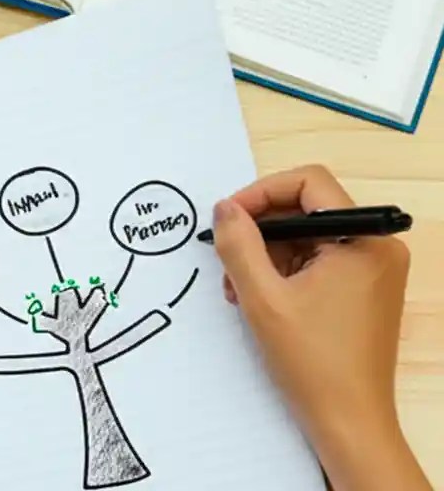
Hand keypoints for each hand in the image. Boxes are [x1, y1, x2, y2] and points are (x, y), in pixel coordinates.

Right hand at [212, 165, 431, 490]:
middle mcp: (378, 247)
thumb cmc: (313, 362)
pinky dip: (285, 272)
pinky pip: (318, 260)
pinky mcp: (364, 289)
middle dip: (261, 231)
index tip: (229, 217)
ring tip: (238, 288)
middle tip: (227, 258)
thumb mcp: (262, 298)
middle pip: (308, 210)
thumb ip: (239, 245)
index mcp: (365, 241)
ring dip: (267, 255)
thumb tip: (223, 208)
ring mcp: (374, 270)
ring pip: (308, 237)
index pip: (310, 183)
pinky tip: (259, 298)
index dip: (262, 192)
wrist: (349, 420)